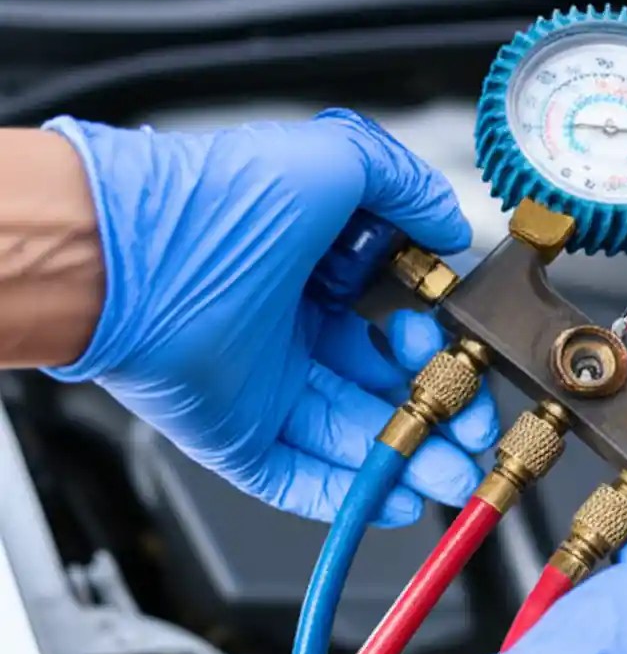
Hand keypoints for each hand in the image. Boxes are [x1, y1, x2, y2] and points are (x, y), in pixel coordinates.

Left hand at [42, 109, 497, 524]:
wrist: (127, 260)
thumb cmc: (217, 204)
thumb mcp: (334, 157)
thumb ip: (405, 183)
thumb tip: (450, 225)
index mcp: (315, 267)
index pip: (395, 316)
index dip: (436, 336)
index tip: (466, 347)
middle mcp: (292, 327)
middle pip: (382, 384)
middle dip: (437, 408)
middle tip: (472, 420)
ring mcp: (265, 386)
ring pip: (354, 435)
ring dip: (411, 457)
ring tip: (456, 471)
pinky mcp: (237, 436)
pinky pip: (299, 478)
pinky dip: (351, 493)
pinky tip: (398, 497)